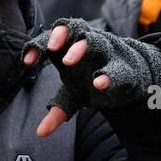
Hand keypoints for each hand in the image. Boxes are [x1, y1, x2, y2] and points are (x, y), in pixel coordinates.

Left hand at [22, 18, 160, 136]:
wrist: (132, 78)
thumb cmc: (94, 80)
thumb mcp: (74, 96)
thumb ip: (57, 111)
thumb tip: (40, 133)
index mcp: (70, 48)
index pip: (52, 38)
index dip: (38, 45)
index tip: (27, 62)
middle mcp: (88, 45)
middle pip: (74, 27)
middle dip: (60, 34)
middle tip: (51, 47)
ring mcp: (107, 52)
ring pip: (96, 40)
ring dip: (80, 48)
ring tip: (68, 61)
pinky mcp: (125, 67)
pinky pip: (116, 68)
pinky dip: (108, 75)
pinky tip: (98, 83)